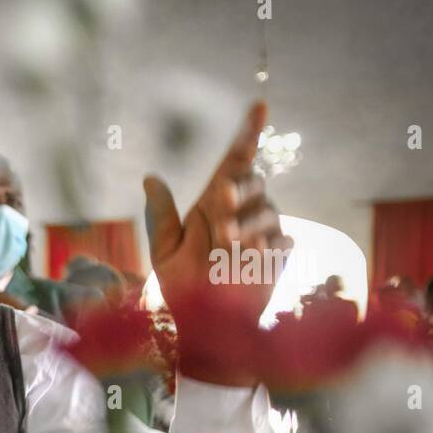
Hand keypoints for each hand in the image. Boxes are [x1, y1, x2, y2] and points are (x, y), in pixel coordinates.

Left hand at [143, 102, 291, 385]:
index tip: (260, 105)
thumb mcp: (165, 252)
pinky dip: (267, 244)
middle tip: (221, 200)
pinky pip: (281, 239)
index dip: (248, 133)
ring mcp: (264, 233)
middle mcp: (242, 212)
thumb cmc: (183, 290)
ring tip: (227, 241)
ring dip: (246, 221)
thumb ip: (163, 215)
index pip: (235, 161)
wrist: (205, 326)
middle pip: (252, 181)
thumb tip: (150, 178)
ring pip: (268, 209)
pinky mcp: (279, 256)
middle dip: (239, 188)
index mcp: (214, 204)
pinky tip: (253, 256)